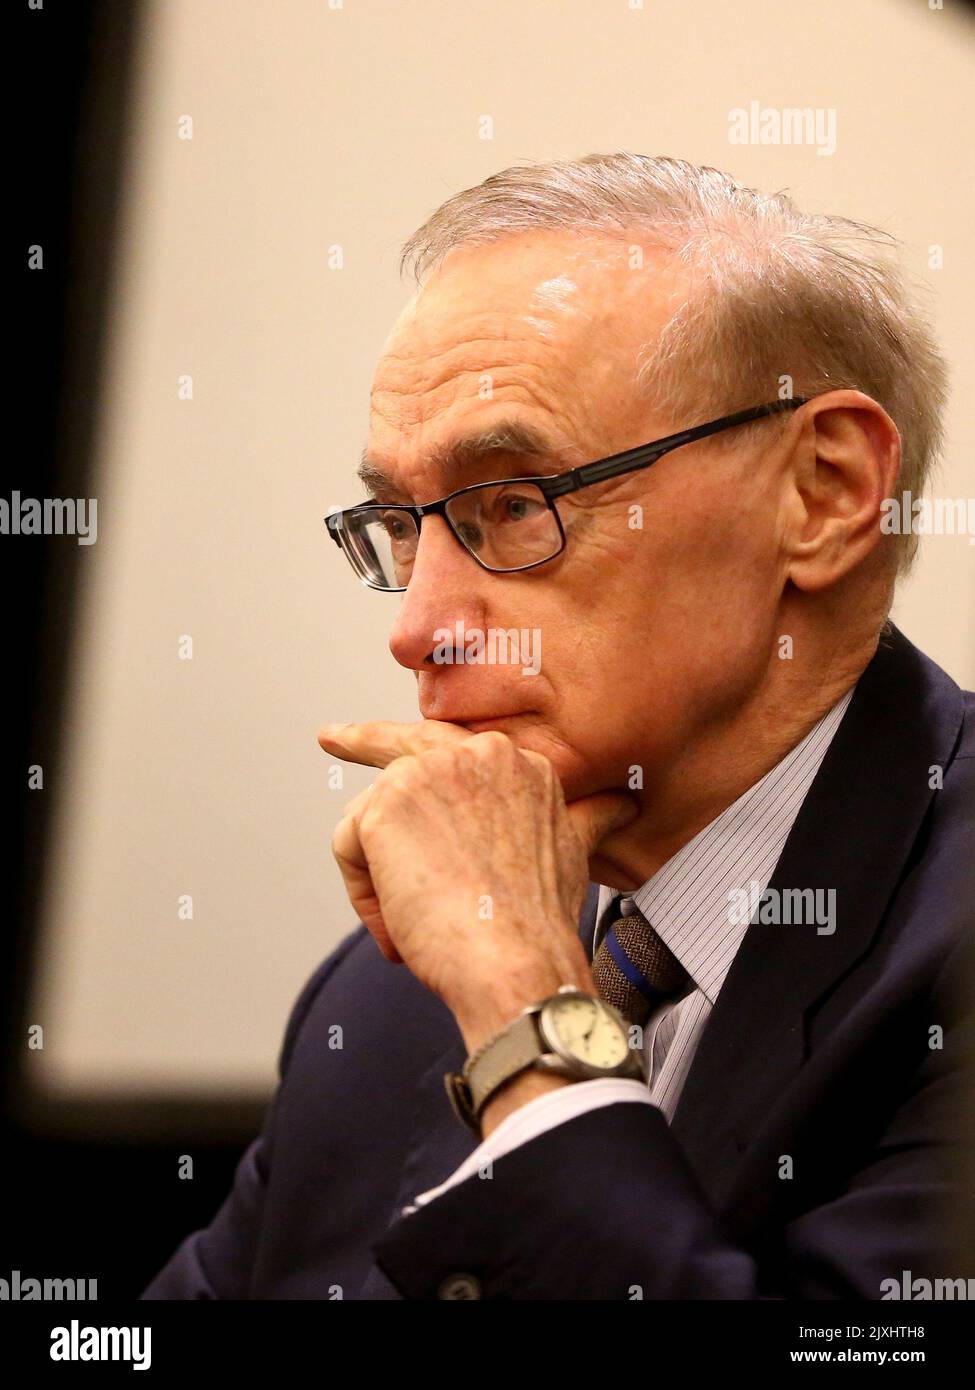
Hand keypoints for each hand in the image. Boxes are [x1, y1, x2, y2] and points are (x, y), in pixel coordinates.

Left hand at [317, 719, 638, 1045]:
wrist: (518, 963)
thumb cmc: (541, 923)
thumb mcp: (575, 851)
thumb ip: (591, 814)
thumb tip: (625, 801)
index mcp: (519, 762)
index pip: (452, 748)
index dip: (422, 763)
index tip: (384, 751)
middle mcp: (477, 753)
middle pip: (401, 750)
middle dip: (362, 740)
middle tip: (330, 739)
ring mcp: (429, 773)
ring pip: (373, 817)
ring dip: (380, 877)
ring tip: (412, 926)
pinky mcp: (387, 805)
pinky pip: (349, 845)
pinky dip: (364, 896)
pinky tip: (396, 927)